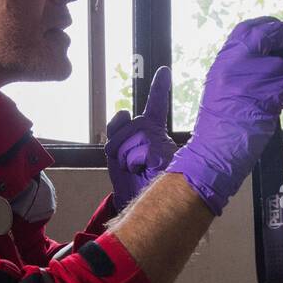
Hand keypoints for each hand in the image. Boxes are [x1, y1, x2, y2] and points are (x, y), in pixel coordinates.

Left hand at [105, 66, 175, 212]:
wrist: (140, 210)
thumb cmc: (131, 185)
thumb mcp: (116, 156)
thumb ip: (116, 131)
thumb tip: (122, 111)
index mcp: (152, 135)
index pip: (155, 107)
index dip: (159, 89)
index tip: (163, 72)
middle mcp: (161, 138)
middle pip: (132, 125)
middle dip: (118, 145)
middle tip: (125, 166)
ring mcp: (165, 147)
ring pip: (134, 136)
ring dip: (124, 157)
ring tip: (134, 172)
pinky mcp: (165, 157)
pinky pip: (139, 151)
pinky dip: (133, 164)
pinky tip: (142, 173)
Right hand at [165, 18, 282, 215]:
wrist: (214, 150)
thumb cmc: (221, 123)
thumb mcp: (222, 84)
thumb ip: (241, 65)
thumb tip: (270, 51)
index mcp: (223, 61)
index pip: (248, 29)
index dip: (269, 25)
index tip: (282, 30)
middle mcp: (233, 65)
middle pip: (268, 35)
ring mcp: (248, 80)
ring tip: (281, 92)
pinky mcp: (263, 97)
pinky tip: (279, 104)